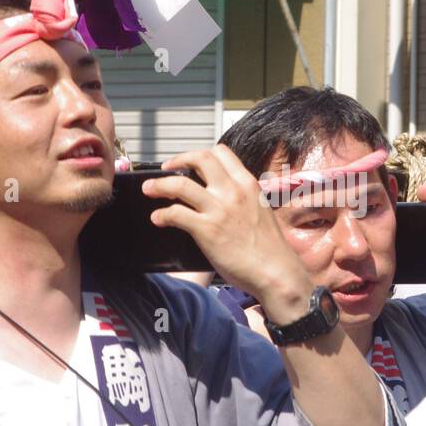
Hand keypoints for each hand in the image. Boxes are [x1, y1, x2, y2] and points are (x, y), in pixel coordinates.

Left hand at [142, 146, 312, 324]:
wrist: (276, 272)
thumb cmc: (270, 248)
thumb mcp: (260, 210)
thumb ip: (242, 199)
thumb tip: (220, 198)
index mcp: (248, 184)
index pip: (221, 152)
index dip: (200, 155)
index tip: (189, 163)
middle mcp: (233, 191)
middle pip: (199, 159)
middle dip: (177, 159)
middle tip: (166, 168)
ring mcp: (219, 210)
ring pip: (180, 184)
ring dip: (159, 185)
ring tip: (149, 189)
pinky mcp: (207, 230)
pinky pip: (176, 214)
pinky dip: (162, 214)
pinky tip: (158, 219)